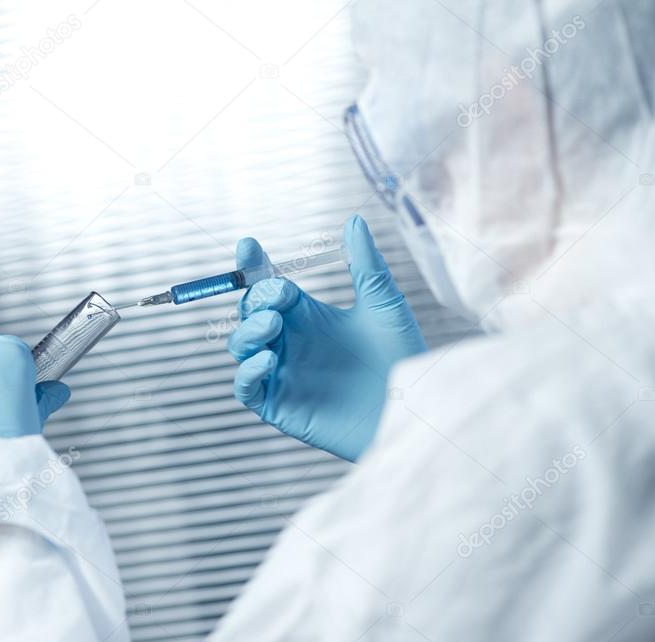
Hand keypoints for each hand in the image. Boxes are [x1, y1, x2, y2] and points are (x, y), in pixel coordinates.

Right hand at [228, 215, 426, 460]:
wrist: (413, 408)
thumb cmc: (402, 357)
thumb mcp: (384, 304)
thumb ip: (365, 264)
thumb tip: (354, 219)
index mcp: (308, 315)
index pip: (269, 286)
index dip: (254, 266)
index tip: (249, 246)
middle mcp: (289, 342)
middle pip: (249, 312)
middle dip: (256, 298)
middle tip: (281, 295)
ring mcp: (281, 374)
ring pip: (241, 347)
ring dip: (248, 331)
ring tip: (272, 324)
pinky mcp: (279, 405)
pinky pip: (246, 388)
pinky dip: (248, 372)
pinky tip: (268, 359)